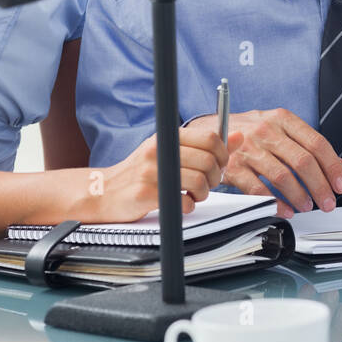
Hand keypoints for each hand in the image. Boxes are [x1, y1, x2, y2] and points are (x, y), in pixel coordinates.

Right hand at [92, 125, 228, 219]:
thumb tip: (237, 136)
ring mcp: (152, 172)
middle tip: (208, 184)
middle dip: (215, 177)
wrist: (104, 192)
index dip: (223, 154)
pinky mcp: (146, 194)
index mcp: (168, 137)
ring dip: (203, 194)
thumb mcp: (171, 151)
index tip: (220, 164)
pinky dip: (188, 206)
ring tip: (194, 194)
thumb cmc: (141, 172)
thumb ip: (204, 145)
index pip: (210, 138)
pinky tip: (180, 203)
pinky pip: (183, 201)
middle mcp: (160, 150)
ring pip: (199, 182)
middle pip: (208, 161)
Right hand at [196, 108, 341, 216]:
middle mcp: (267, 130)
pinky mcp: (234, 166)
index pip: (316, 143)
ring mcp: (249, 148)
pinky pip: (258, 188)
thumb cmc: (249, 132)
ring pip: (282, 176)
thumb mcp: (279, 129)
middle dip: (320, 186)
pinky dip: (274, 202)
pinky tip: (285, 210)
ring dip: (299, 196)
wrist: (209, 132)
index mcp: (283, 119)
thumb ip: (307, 145)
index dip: (332, 167)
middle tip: (328, 202)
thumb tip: (338, 167)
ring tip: (307, 206)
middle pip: (302, 161)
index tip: (341, 185)